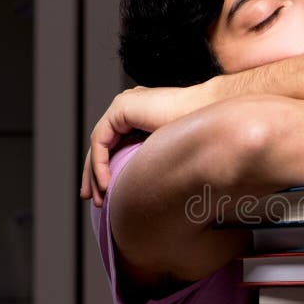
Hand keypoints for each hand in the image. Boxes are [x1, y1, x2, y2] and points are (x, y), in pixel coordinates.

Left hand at [80, 82, 218, 205]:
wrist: (210, 115)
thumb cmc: (201, 134)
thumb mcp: (170, 154)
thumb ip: (154, 163)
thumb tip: (149, 189)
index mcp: (141, 117)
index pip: (116, 146)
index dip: (108, 170)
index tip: (107, 194)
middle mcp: (130, 109)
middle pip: (103, 145)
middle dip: (94, 174)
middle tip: (93, 198)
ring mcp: (124, 105)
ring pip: (99, 144)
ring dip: (95, 173)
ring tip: (100, 198)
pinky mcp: (121, 108)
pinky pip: (101, 140)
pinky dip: (100, 164)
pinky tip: (106, 184)